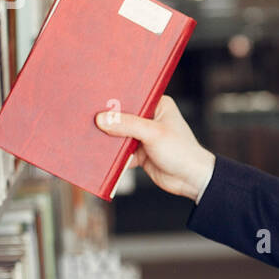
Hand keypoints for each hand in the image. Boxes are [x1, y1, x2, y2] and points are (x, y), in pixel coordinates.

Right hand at [94, 95, 214, 201]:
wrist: (191, 180)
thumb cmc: (181, 151)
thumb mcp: (153, 133)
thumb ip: (127, 125)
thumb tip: (102, 119)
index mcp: (158, 105)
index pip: (131, 97)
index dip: (114, 99)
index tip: (94, 99)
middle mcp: (150, 118)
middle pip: (122, 117)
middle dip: (108, 121)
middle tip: (86, 118)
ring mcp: (144, 136)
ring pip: (119, 135)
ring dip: (108, 139)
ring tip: (88, 137)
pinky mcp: (139, 153)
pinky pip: (120, 152)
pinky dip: (112, 155)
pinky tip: (98, 155)